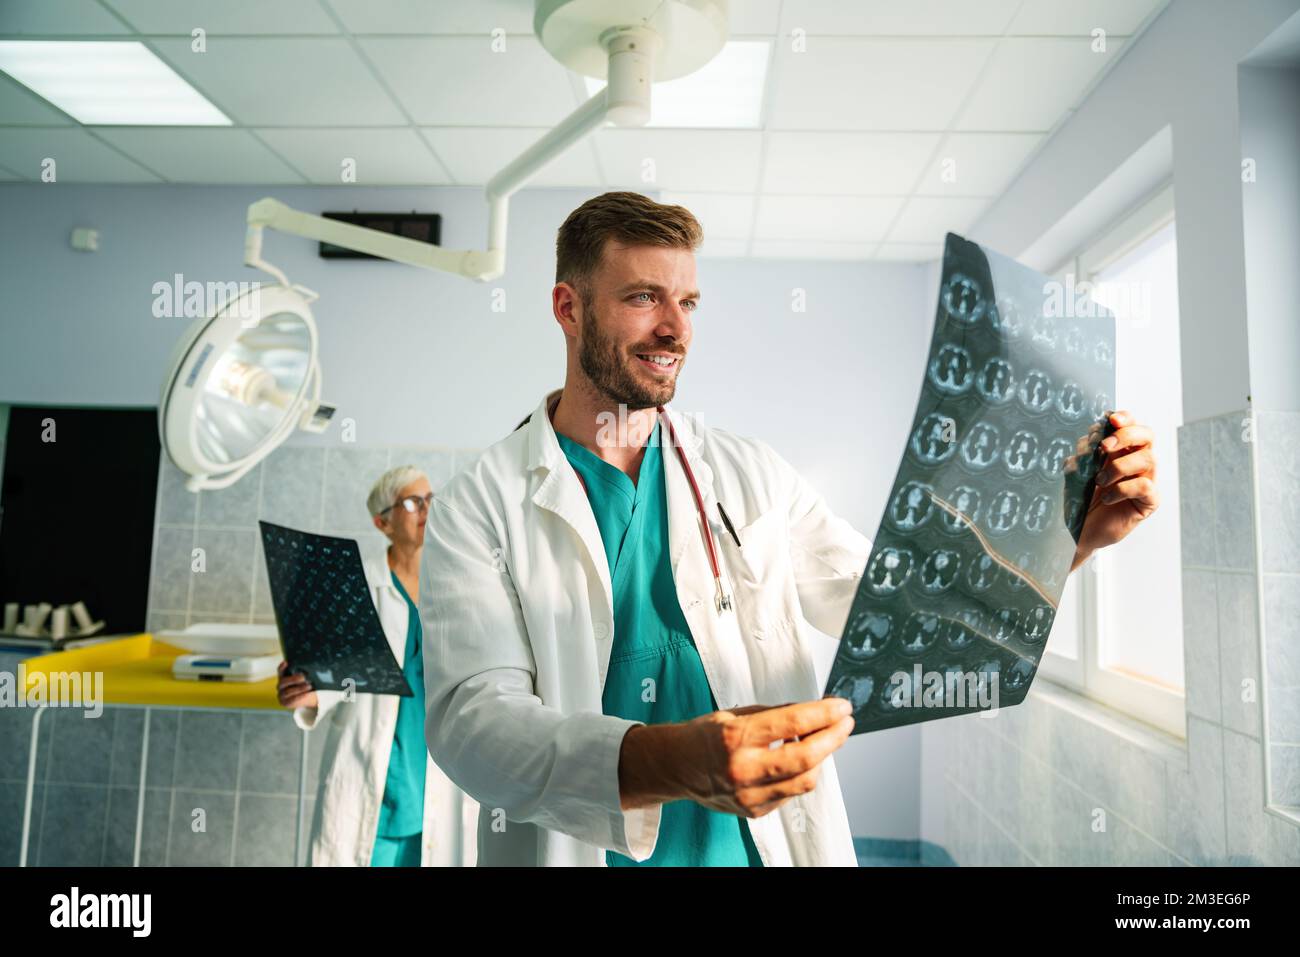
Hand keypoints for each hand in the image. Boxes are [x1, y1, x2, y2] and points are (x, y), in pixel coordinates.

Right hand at [276, 659, 317, 709]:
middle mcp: (280, 685)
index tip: (286, 662)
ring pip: (288, 691)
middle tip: (303, 677)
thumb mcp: (303, 678)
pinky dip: (300, 696)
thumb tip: (315, 668)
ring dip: (299, 688)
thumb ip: (305, 673)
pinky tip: (306, 693)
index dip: (282, 667)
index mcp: (283, 677)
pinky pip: (291, 699)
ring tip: (309, 686)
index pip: (280, 671)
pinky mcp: (284, 702)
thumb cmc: (303, 684)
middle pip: (283, 681)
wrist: (304, 697)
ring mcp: (281, 694)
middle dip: (293, 679)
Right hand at [618, 698, 854, 816]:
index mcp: (736, 736)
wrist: (676, 767)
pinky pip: (790, 793)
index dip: (824, 714)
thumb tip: (814, 711)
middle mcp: (743, 768)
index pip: (793, 723)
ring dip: (821, 758)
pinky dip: (799, 774)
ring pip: (804, 781)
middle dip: (833, 738)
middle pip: (806, 758)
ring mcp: (749, 794)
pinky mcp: (754, 810)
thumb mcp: (737, 714)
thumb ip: (776, 714)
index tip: (841, 707)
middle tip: (844, 723)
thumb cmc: (704, 736)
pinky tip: (795, 760)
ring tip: (822, 740)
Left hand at [1071, 409, 1159, 569]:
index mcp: (1120, 450)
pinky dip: (1122, 490)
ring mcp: (1146, 480)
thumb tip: (1092, 437)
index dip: (1125, 418)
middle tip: (1106, 446)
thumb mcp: (1076, 472)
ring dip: (1118, 467)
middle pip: (1147, 436)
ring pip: (1148, 459)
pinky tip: (1106, 499)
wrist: (1079, 532)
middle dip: (1127, 435)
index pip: (1131, 425)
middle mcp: (1136, 462)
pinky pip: (1145, 486)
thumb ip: (1084, 454)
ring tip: (1098, 481)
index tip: (1112, 419)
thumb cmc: (1080, 500)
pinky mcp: (1149, 502)